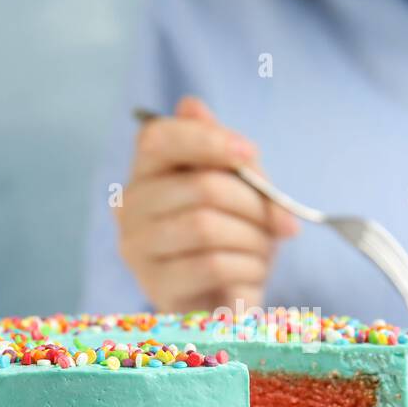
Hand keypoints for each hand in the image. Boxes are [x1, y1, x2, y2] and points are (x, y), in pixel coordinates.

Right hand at [117, 95, 298, 312]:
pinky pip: (213, 264)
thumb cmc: (233, 237)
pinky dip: (247, 267)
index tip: (250, 153)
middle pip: (200, 186)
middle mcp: (130, 207)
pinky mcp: (156, 286)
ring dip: (253, 238)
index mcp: (146, 173)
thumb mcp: (240, 187)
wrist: (226, 301)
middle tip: (277, 221)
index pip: (158, 138)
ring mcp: (137, 248)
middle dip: (254, 203)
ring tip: (264, 249)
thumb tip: (192, 105)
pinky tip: (251, 273)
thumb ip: (223, 150)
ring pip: (206, 226)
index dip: (208, 139)